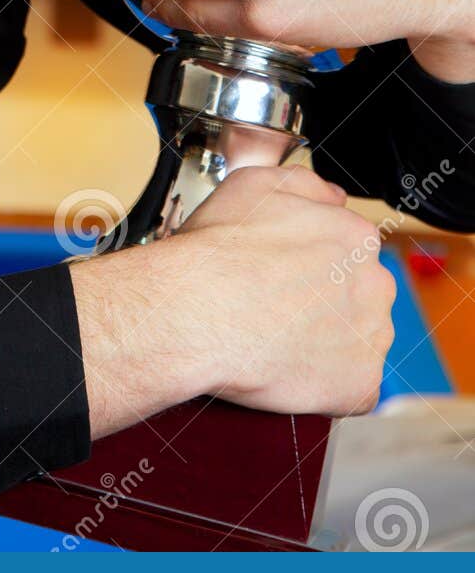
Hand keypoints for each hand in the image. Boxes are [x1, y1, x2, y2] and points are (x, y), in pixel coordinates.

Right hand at [69, 165, 394, 437]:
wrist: (197, 312)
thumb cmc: (220, 251)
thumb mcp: (256, 184)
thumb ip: (308, 184)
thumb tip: (332, 196)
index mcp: (355, 237)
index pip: (349, 250)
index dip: (312, 263)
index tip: (286, 273)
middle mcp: (374, 283)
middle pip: (359, 293)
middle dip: (326, 301)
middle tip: (279, 306)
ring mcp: (370, 336)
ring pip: (358, 339)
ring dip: (330, 342)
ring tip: (280, 340)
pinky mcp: (359, 383)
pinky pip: (354, 388)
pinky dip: (328, 385)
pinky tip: (292, 370)